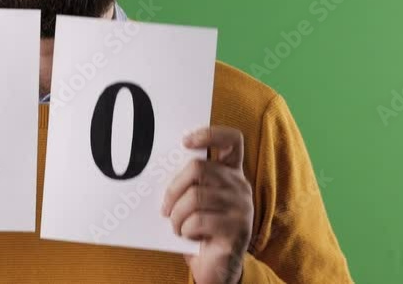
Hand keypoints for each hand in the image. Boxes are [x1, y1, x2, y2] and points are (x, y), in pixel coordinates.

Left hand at [162, 126, 252, 283]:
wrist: (217, 269)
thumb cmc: (201, 231)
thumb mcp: (197, 202)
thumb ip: (191, 183)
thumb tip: (161, 168)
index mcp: (232, 173)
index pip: (232, 140)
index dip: (209, 134)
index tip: (185, 141)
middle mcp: (241, 186)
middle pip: (199, 168)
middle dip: (173, 189)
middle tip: (165, 208)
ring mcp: (242, 207)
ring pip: (194, 196)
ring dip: (176, 215)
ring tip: (177, 226)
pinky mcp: (237, 229)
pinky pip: (198, 221)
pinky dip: (184, 231)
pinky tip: (188, 237)